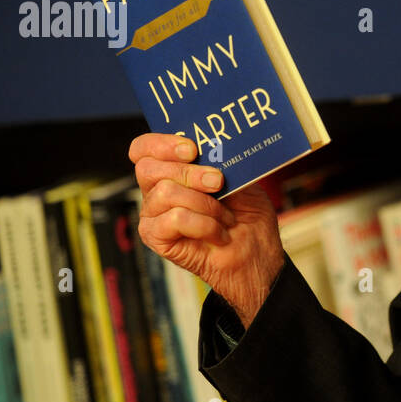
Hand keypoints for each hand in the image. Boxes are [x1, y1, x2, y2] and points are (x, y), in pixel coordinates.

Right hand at [129, 132, 284, 327]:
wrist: (257, 257)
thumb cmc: (247, 219)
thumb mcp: (240, 181)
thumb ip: (221, 162)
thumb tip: (213, 145)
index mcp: (171, 173)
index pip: (143, 150)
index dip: (161, 144)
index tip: (192, 149)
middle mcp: (156, 193)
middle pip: (148, 168)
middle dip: (188, 172)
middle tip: (217, 182)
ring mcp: (153, 216)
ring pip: (165, 193)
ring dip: (205, 204)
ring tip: (225, 218)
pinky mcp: (156, 238)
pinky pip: (175, 219)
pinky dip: (204, 224)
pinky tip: (218, 234)